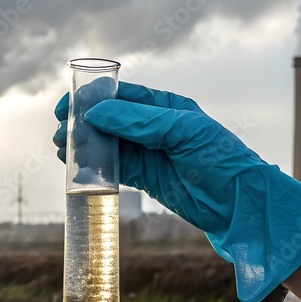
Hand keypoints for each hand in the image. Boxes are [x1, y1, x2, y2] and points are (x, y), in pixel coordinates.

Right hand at [53, 81, 300, 301]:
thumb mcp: (181, 132)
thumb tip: (96, 113)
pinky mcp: (146, 178)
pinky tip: (76, 168)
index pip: (120, 96)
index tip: (68, 105)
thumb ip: (138, 121)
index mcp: (165, 107)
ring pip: (107, 144)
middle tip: (60, 132)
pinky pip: (113, 168)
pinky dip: (93, 167)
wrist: (240, 205)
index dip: (91, 98)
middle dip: (82, 123)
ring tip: (62, 150)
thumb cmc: (220, 160)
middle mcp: (154, 127)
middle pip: (108, 120)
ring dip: (83, 146)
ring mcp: (149, 153)